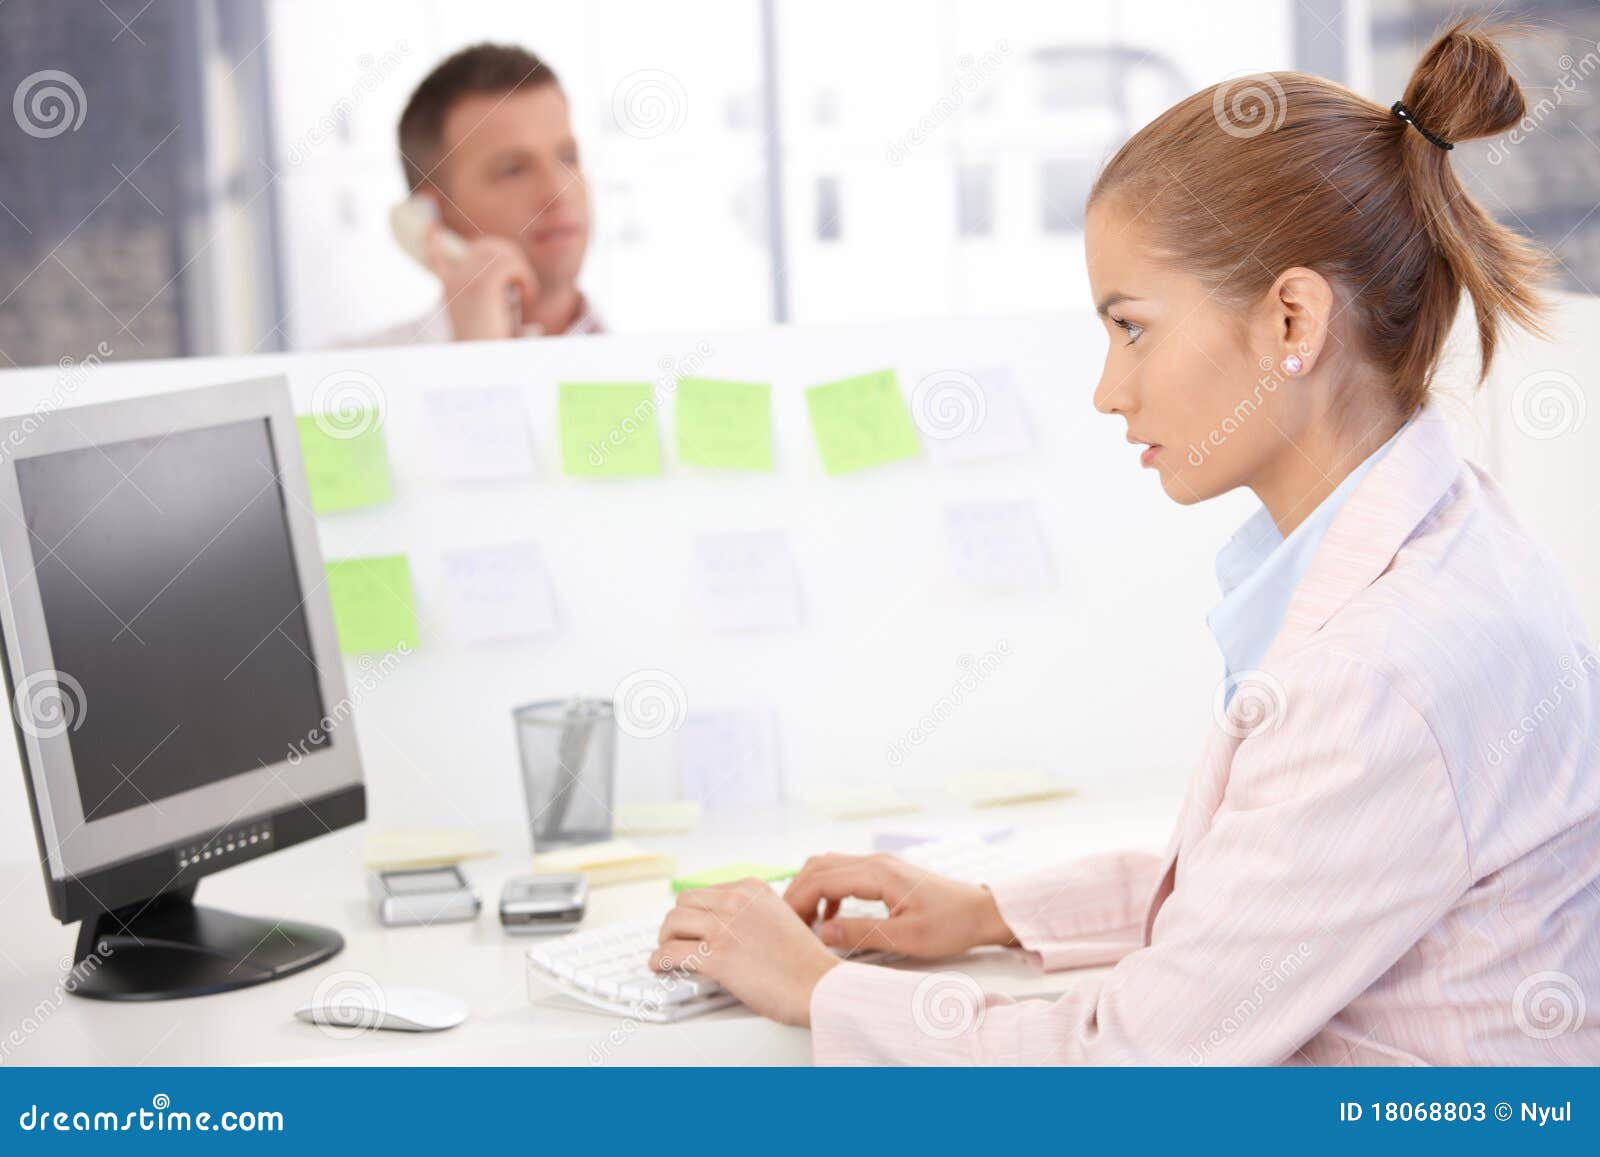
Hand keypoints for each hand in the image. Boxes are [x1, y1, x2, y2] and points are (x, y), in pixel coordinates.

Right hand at [426, 224, 537, 341]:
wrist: (486, 368)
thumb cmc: (495, 350)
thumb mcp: (491, 320)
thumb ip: (493, 298)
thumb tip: (508, 278)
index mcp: (450, 291)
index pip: (436, 259)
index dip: (432, 242)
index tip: (430, 227)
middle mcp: (453, 282)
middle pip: (487, 246)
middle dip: (511, 259)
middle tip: (521, 288)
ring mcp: (465, 280)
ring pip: (502, 251)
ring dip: (522, 272)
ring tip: (523, 298)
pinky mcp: (481, 285)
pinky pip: (511, 264)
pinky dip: (526, 280)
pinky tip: (525, 301)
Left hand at [651, 879, 839, 1026]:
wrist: (818, 985)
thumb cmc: (804, 961)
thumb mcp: (778, 917)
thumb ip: (749, 914)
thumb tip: (721, 925)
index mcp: (751, 889)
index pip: (705, 891)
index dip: (694, 912)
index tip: (690, 925)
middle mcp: (736, 901)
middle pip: (684, 902)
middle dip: (677, 922)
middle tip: (675, 938)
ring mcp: (724, 927)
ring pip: (673, 923)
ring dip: (665, 939)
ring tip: (667, 952)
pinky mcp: (716, 956)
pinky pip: (671, 953)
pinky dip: (660, 961)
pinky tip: (661, 967)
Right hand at [783, 852, 1016, 958]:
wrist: (981, 912)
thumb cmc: (952, 924)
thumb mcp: (907, 937)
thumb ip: (862, 933)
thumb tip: (823, 932)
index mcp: (878, 873)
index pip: (821, 879)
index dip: (797, 901)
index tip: (786, 926)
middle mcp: (875, 862)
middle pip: (818, 866)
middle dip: (796, 892)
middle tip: (786, 923)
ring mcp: (880, 864)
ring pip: (829, 867)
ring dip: (811, 890)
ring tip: (804, 921)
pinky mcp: (885, 872)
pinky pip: (844, 874)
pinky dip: (828, 891)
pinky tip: (831, 917)